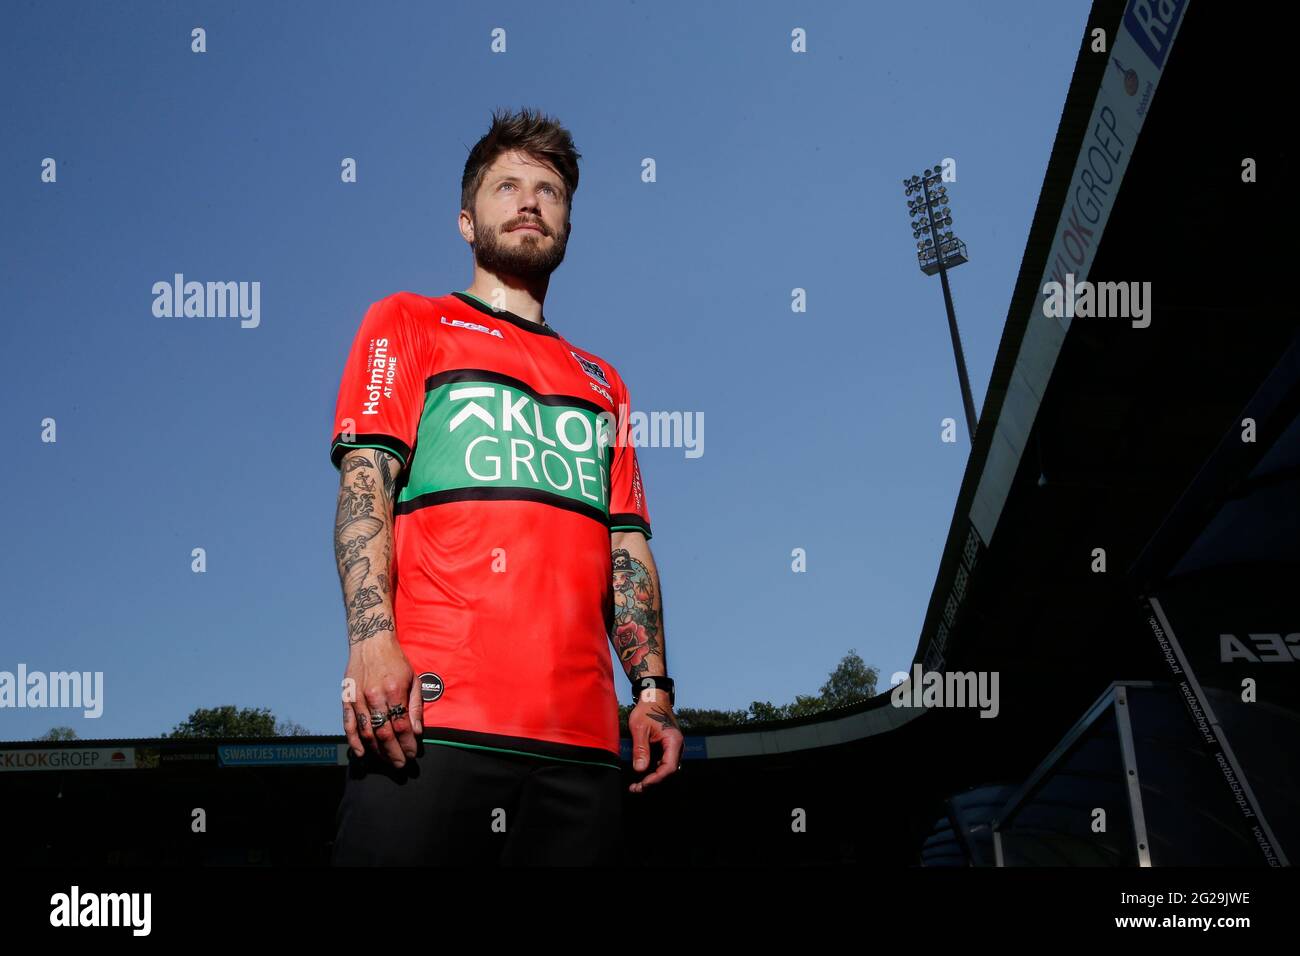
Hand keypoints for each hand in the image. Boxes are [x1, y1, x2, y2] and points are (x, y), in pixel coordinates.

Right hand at [341, 634, 422, 768]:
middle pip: (384, 733)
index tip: (413, 754)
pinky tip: (362, 754)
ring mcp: (357, 698)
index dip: (407, 743)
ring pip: (367, 732)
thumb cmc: (396, 661)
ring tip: (387, 761)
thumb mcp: (413, 679)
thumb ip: (415, 707)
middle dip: (394, 752)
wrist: (371, 642)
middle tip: (402, 765)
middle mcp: (374, 696)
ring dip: (377, 751)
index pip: (401, 725)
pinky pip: (349, 725)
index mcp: (393, 690)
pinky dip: (354, 741)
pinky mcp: (346, 699)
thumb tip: (417, 732)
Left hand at [627, 688, 682, 792]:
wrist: (653, 697)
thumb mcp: (640, 729)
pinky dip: (652, 770)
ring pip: (664, 769)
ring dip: (651, 777)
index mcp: (673, 741)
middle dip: (652, 781)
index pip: (669, 767)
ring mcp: (672, 747)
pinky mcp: (666, 747)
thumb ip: (641, 749)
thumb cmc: (647, 709)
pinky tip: (640, 775)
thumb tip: (640, 770)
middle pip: (667, 771)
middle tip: (635, 788)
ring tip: (635, 785)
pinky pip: (661, 762)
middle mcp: (676, 746)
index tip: (642, 784)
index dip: (656, 778)